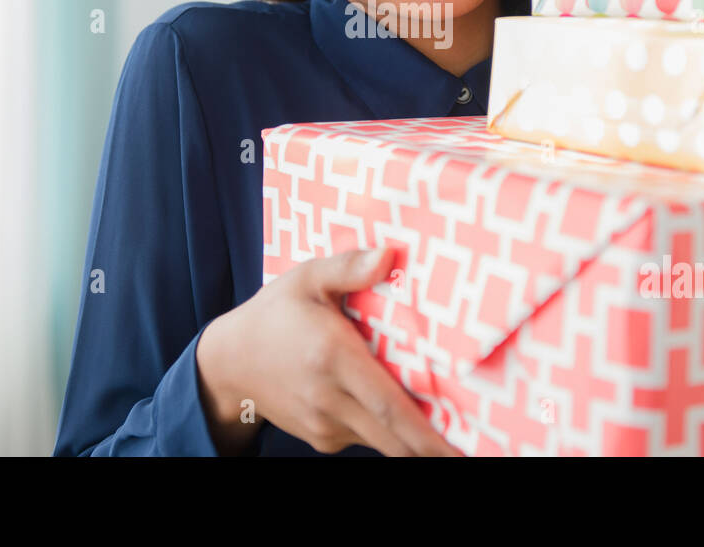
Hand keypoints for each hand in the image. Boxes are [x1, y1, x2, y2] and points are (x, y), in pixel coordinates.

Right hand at [197, 246, 462, 455]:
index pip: (389, 404)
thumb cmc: (275, 313)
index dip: (427, 432)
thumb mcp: (306, 278)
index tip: (460, 445)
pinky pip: (365, 436)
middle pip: (393, 436)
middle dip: (434, 447)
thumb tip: (389, 255)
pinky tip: (403, 415)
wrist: (230, 362)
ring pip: (382, 439)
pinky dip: (387, 430)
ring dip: (413, 438)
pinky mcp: (322, 437)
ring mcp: (324, 423)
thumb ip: (348, 266)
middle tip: (473, 448)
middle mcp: (328, 397)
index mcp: (331, 356)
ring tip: (451, 434)